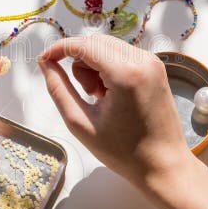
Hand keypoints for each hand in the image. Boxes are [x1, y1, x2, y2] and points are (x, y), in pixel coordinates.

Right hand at [37, 35, 193, 187]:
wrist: (163, 165)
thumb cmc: (123, 152)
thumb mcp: (80, 122)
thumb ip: (58, 88)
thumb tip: (44, 63)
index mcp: (126, 74)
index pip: (84, 45)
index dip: (59, 48)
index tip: (44, 60)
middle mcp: (143, 60)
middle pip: (95, 42)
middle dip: (80, 63)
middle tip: (85, 95)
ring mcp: (153, 62)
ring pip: (107, 47)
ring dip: (94, 66)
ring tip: (100, 99)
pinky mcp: (156, 67)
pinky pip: (121, 55)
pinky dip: (108, 68)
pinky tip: (112, 95)